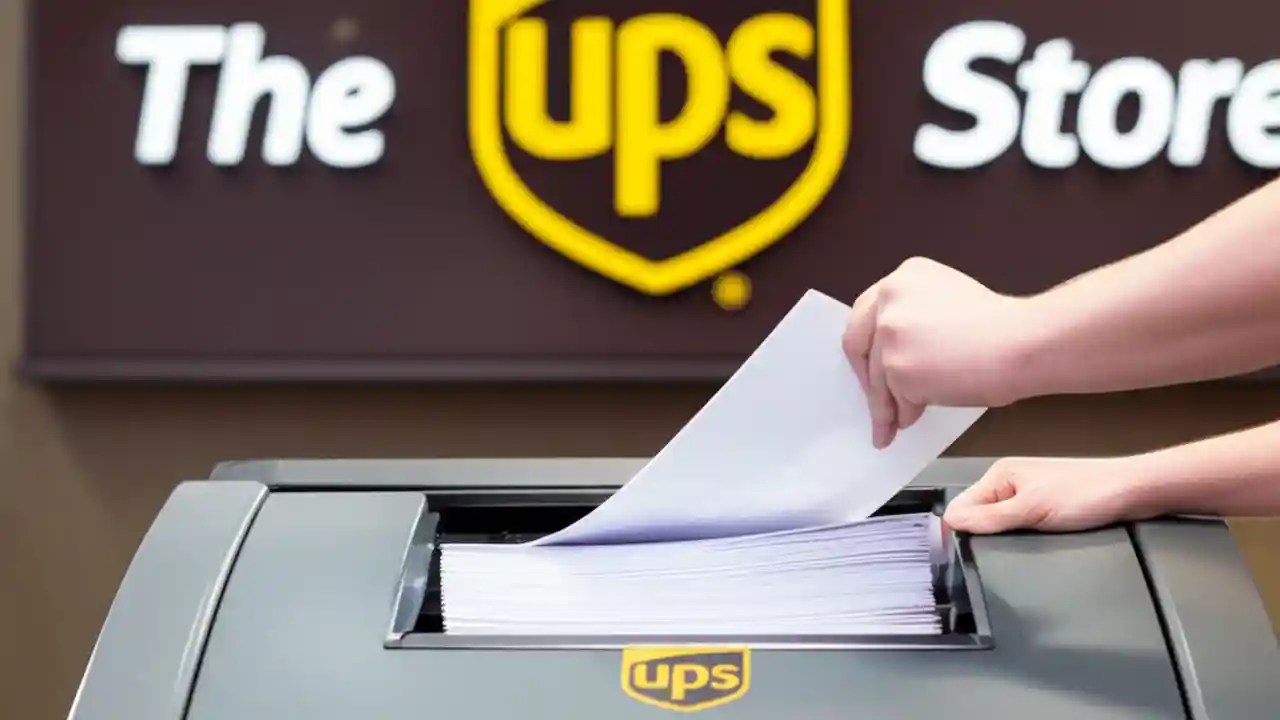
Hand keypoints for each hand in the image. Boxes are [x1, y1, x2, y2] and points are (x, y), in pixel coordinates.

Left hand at [843, 257, 1037, 447]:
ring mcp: (890, 332)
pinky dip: (902, 414)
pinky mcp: (896, 365)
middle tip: (871, 399)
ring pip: (877, 378)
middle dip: (865, 378)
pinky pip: (894, 399)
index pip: (867, 314)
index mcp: (904, 276)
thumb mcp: (948, 303)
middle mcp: (890, 298)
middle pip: (859, 345)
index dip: (866, 346)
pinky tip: (910, 421)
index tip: (866, 365)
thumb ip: (915, 319)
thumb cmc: (1001, 328)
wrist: (1022, 342)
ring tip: (890, 425)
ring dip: (884, 406)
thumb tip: (897, 356)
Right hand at [942, 457, 1144, 533]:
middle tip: (1002, 551)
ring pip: (1000, 522)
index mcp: (1000, 475)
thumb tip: (950, 521)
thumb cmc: (1088, 494)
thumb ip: (990, 517)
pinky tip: (1037, 543)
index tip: (971, 552)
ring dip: (1008, 536)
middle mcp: (1011, 482)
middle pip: (979, 515)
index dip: (963, 530)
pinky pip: (1021, 524)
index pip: (961, 505)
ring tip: (1023, 546)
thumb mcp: (1032, 510)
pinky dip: (1026, 536)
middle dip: (986, 535)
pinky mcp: (1047, 506)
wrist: (1135, 491)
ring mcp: (1029, 494)